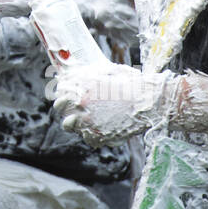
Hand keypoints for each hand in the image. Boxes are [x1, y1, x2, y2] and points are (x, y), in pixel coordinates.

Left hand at [52, 64, 175, 147]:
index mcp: (83, 84)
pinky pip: (87, 138)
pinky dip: (93, 135)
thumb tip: (82, 71)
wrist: (148, 101)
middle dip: (64, 105)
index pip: (60, 87)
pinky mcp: (98, 135)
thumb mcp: (111, 70)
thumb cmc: (133, 84)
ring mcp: (88, 120)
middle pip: (59, 105)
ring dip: (74, 123)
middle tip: (72, 106)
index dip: (62, 90)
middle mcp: (81, 102)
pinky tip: (100, 130)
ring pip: (68, 124)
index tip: (64, 92)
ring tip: (84, 120)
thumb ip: (93, 72)